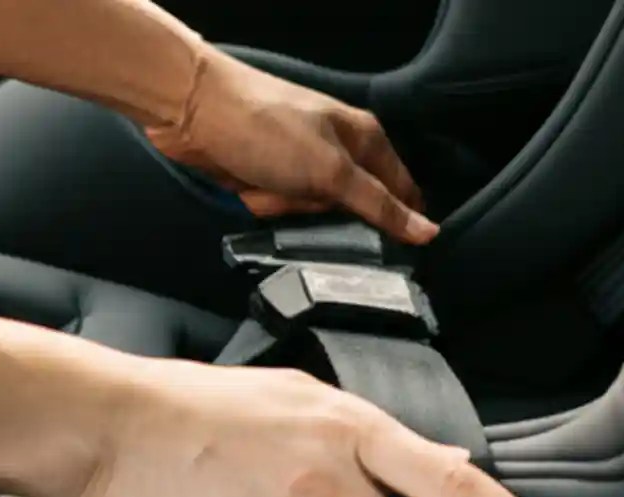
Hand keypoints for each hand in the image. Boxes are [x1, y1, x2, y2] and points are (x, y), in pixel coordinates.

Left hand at [146, 50, 438, 244]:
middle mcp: (338, 153)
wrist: (194, 114)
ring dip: (288, 211)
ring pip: (312, 216)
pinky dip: (265, 207)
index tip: (392, 256)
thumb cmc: (267, 130)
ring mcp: (302, 167)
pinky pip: (281, 212)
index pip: (402, 193)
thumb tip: (429, 232)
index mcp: (365, 140)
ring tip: (268, 190)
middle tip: (303, 203)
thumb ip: (379, 205)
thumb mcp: (330, 171)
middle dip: (325, 217)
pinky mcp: (272, 180)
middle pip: (351, 212)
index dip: (399, 224)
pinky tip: (250, 193)